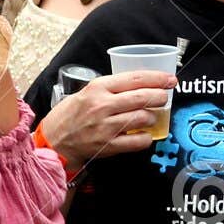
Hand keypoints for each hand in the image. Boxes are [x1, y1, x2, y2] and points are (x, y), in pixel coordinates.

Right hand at [37, 70, 175, 170]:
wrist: (53, 142)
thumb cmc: (68, 116)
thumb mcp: (84, 93)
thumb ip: (109, 89)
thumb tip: (138, 86)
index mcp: (97, 88)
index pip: (135, 78)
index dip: (157, 78)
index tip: (169, 79)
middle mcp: (102, 105)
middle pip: (143, 97)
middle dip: (160, 96)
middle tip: (164, 97)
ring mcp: (106, 126)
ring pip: (143, 118)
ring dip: (152, 117)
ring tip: (149, 117)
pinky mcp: (109, 145)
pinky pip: (138, 141)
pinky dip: (146, 137)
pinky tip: (144, 135)